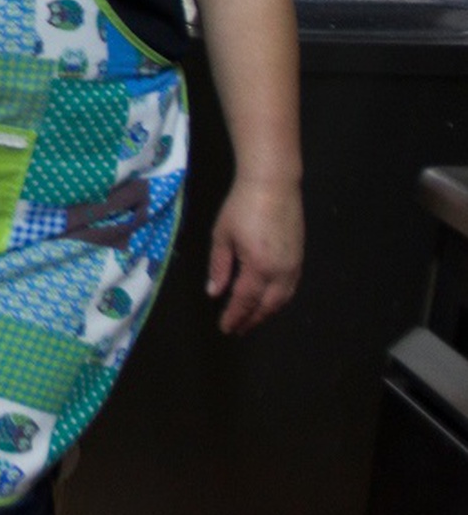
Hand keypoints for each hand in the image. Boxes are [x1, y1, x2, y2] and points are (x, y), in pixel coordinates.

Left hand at [207, 173, 303, 334]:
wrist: (273, 184)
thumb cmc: (241, 207)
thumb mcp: (222, 235)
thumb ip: (219, 267)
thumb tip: (214, 293)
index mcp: (258, 267)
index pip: (245, 301)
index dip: (235, 316)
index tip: (226, 328)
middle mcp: (280, 271)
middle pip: (267, 305)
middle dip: (252, 319)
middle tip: (238, 329)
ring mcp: (294, 265)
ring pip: (282, 299)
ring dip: (267, 312)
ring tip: (252, 319)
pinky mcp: (300, 257)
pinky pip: (290, 288)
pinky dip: (278, 299)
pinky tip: (269, 300)